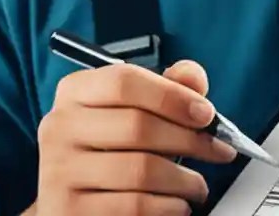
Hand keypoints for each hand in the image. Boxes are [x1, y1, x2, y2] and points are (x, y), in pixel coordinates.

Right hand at [33, 60, 237, 214]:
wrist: (66, 204)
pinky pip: (135, 206)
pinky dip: (169, 207)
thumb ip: (162, 90)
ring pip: (141, 170)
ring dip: (185, 180)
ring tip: (198, 185)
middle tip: (218, 150)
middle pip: (137, 126)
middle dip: (191, 140)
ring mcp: (60, 170)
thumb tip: (193, 76)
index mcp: (73, 93)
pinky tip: (177, 205)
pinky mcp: (69, 209)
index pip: (124, 81)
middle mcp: (59, 127)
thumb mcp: (127, 113)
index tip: (206, 114)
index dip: (172, 95)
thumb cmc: (104, 154)